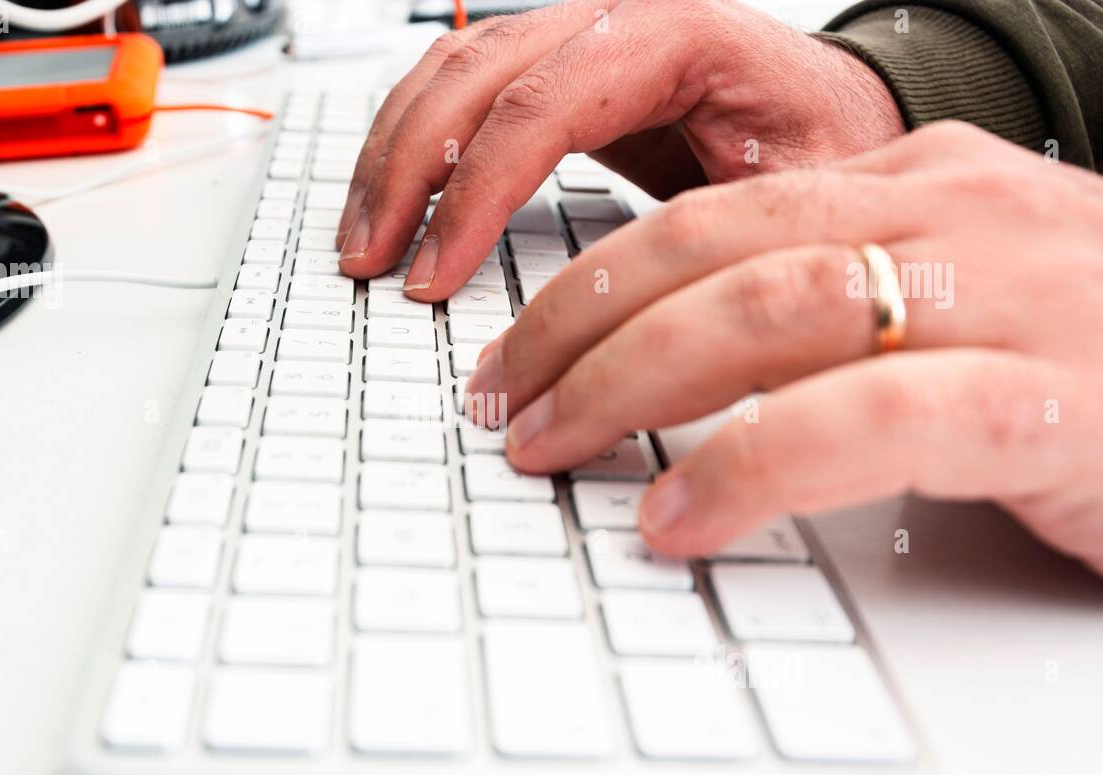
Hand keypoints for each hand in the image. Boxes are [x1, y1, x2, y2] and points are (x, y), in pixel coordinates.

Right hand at [334, 0, 902, 299]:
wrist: (841, 114)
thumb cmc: (827, 150)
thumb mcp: (796, 202)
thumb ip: (707, 241)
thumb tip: (612, 316)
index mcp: (679, 35)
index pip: (539, 106)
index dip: (472, 194)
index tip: (432, 274)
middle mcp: (619, 16)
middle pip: (474, 74)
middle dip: (407, 171)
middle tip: (371, 259)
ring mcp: (584, 36)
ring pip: (453, 69)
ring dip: (393, 153)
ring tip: (363, 235)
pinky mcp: (565, 72)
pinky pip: (466, 87)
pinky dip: (418, 142)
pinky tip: (396, 197)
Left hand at [465, 122, 1102, 574]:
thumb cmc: (1102, 359)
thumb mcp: (950, 305)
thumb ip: (831, 312)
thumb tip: (680, 366)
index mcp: (919, 184)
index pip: (710, 211)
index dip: (590, 283)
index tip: (517, 352)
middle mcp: (955, 214)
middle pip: (714, 250)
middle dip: (579, 331)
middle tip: (506, 405)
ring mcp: (1009, 293)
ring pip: (771, 310)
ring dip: (632, 388)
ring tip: (554, 452)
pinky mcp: (1054, 395)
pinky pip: (871, 420)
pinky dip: (755, 467)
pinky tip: (681, 517)